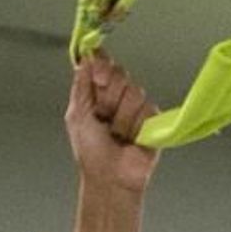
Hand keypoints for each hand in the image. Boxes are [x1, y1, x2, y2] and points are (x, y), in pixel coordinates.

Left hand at [65, 55, 158, 193]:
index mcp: (97, 91)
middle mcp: (117, 95)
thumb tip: (86, 56)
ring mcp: (136, 106)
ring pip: (134, 91)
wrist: (111, 176)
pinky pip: (148, 109)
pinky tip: (131, 139)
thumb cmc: (91, 151)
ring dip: (121, 117)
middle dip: (108, 96)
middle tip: (103, 116)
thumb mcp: (77, 112)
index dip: (101, 63)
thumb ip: (81, 82)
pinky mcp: (153, 119)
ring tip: (117, 133)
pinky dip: (136, 126)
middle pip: (119, 72)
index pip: (103, 61)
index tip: (97, 77)